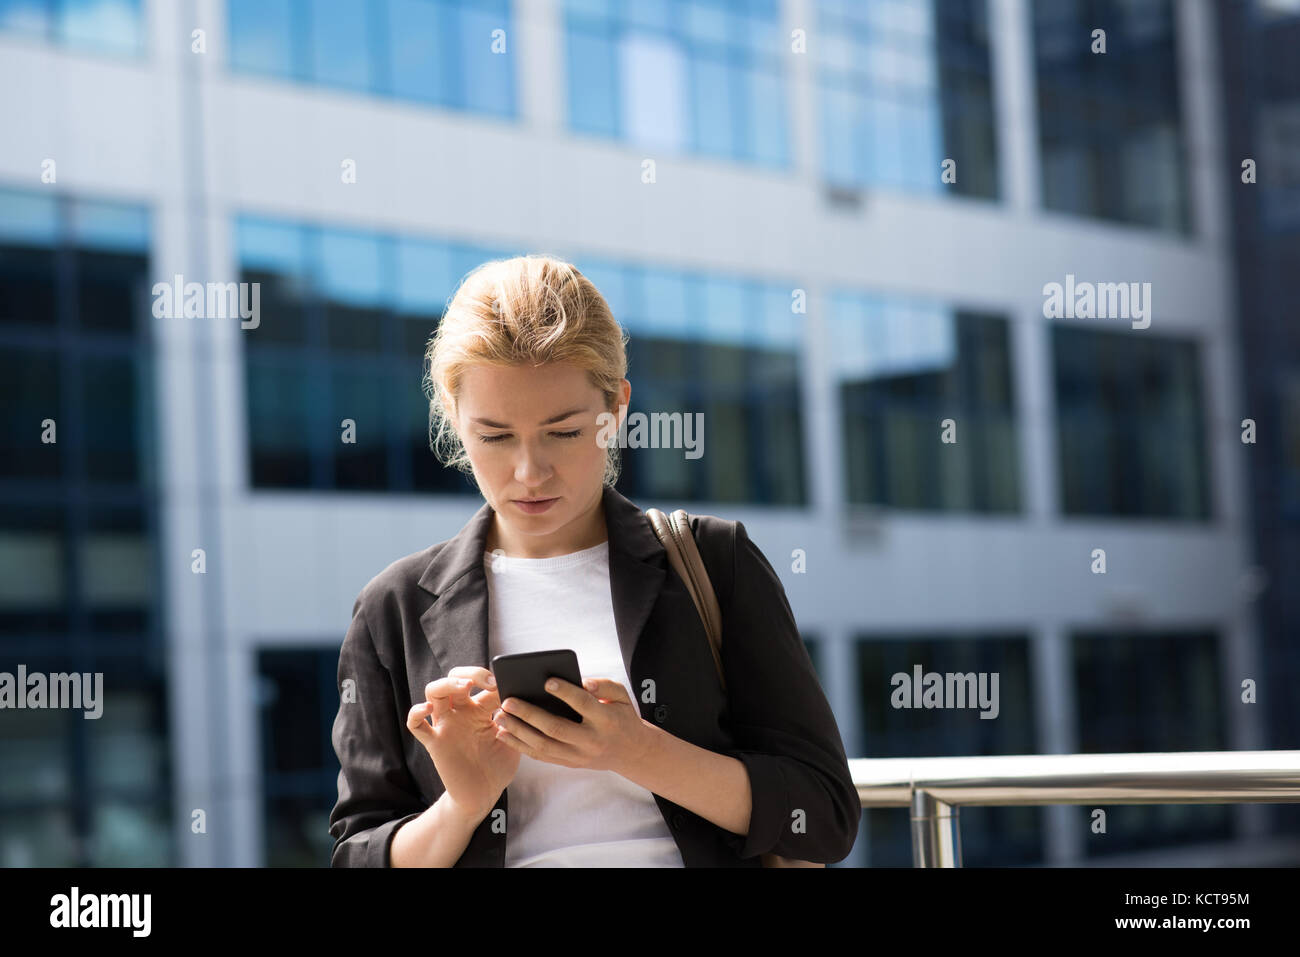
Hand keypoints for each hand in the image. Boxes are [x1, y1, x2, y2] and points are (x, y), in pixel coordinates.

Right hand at [405, 666, 519, 818]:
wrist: (483, 796)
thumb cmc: (498, 767)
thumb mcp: (514, 741)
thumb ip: (517, 722)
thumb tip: (522, 699)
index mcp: (481, 710)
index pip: (484, 684)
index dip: (495, 679)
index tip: (509, 681)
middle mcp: (462, 713)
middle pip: (456, 678)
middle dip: (471, 673)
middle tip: (489, 681)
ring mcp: (446, 726)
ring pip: (434, 692)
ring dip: (447, 683)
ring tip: (465, 686)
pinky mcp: (434, 743)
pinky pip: (416, 725)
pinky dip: (416, 713)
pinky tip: (427, 709)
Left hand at [491, 677, 655, 776]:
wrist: (629, 752)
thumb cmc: (621, 715)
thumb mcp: (622, 696)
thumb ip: (604, 685)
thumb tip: (581, 681)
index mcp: (605, 719)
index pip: (583, 704)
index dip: (566, 693)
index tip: (547, 681)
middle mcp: (591, 740)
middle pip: (556, 728)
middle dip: (530, 715)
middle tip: (508, 701)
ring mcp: (578, 755)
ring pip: (544, 746)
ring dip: (519, 732)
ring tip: (500, 717)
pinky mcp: (569, 763)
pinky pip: (541, 756)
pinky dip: (521, 746)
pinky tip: (504, 734)